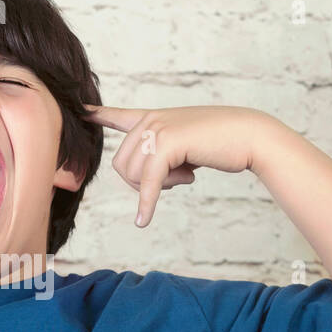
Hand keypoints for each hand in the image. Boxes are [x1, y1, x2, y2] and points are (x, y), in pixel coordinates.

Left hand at [82, 104, 267, 226]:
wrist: (250, 136)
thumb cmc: (221, 144)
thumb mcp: (184, 146)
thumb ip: (161, 155)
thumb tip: (142, 182)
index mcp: (153, 117)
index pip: (118, 116)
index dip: (98, 115)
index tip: (81, 110)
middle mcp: (150, 119)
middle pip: (122, 165)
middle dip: (144, 181)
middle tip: (178, 174)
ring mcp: (158, 129)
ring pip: (133, 175)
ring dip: (159, 186)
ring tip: (187, 172)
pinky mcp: (168, 144)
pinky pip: (148, 182)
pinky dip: (147, 204)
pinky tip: (144, 221)